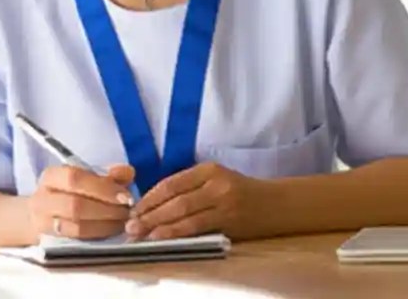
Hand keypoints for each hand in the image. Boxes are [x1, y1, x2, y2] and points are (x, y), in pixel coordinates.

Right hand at [28, 164, 135, 239]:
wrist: (42, 217)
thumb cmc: (69, 195)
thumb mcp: (86, 179)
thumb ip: (109, 175)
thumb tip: (128, 172)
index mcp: (51, 177)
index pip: (74, 178)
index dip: (102, 188)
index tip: (125, 197)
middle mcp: (42, 200)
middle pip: (75, 205)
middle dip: (107, 210)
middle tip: (127, 213)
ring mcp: (44, 224)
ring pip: (77, 227)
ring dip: (106, 226)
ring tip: (123, 223)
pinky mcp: (51, 243)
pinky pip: (78, 242)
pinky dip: (99, 237)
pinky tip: (112, 233)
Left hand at [126, 162, 270, 240]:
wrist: (277, 204)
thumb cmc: (240, 192)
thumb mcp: (215, 179)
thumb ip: (189, 187)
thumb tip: (152, 202)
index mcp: (208, 169)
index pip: (171, 183)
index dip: (150, 197)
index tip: (133, 208)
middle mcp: (216, 184)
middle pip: (175, 200)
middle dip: (149, 214)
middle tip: (131, 225)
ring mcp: (224, 203)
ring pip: (185, 215)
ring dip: (159, 226)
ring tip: (141, 234)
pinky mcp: (230, 222)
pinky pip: (198, 228)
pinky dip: (178, 233)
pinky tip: (164, 238)